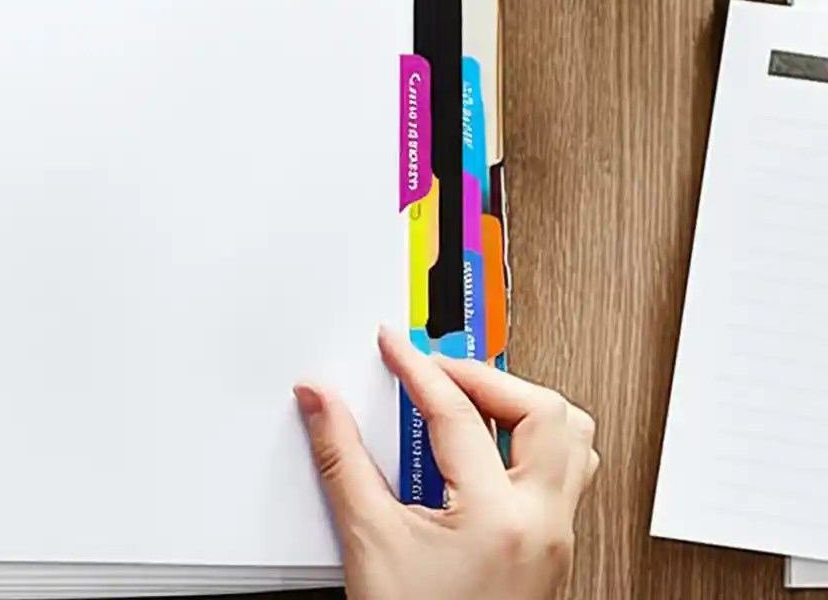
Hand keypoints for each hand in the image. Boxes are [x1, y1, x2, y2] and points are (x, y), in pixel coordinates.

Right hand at [295, 327, 597, 599]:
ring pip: (574, 439)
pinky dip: (535, 442)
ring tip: (472, 397)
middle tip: (438, 368)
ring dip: (525, 405)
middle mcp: (543, 521)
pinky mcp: (555, 549)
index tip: (394, 345)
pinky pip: (570, 472)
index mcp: (499, 518)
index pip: (457, 413)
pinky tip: (493, 447)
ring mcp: (557, 536)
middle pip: (543, 409)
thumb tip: (319, 403)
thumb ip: (342, 460)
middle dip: (487, 376)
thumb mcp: (369, 542)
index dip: (417, 368)